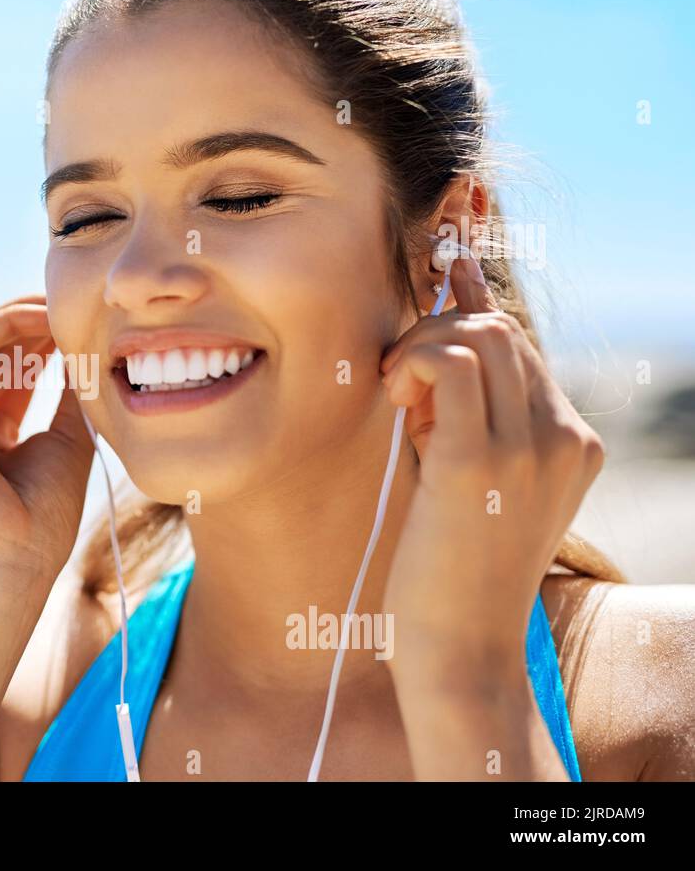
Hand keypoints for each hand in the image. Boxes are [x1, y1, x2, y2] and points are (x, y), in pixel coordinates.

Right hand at [0, 294, 93, 587]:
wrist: (5, 561)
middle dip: (36, 325)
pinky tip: (43, 318)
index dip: (49, 346)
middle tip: (76, 305)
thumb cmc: (38, 522)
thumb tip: (86, 354)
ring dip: (24, 317)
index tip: (86, 328)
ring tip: (64, 306)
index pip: (16, 375)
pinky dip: (6, 323)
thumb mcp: (67, 445)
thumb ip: (71, 398)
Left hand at [377, 254, 605, 660]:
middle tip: (400, 388)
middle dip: (437, 336)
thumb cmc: (456, 572)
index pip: (524, 345)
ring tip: (397, 396)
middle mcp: (564, 439)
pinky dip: (414, 360)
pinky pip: (453, 362)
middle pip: (502, 329)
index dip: (464, 322)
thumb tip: (438, 357)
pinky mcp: (478, 462)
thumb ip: (472, 423)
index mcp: (574, 445)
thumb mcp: (480, 486)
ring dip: (423, 346)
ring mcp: (528, 449)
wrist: (463, 650)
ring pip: (482, 333)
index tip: (425, 320)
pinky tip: (395, 397)